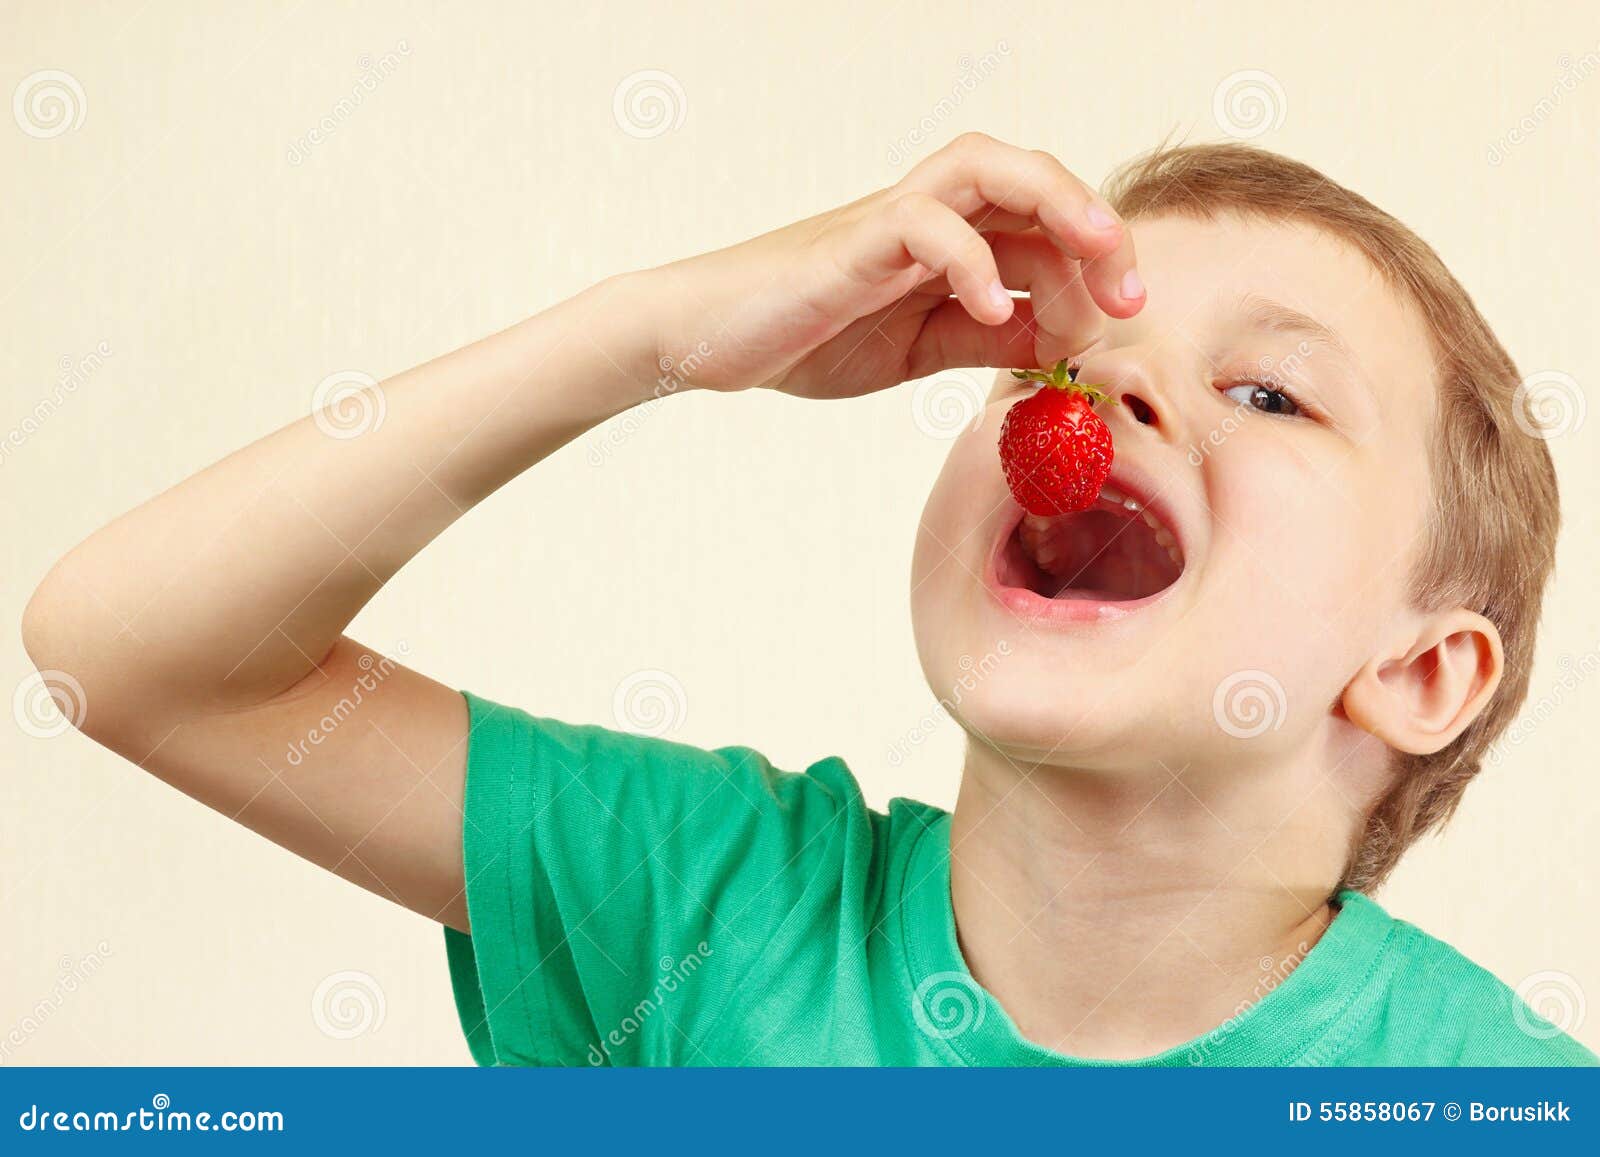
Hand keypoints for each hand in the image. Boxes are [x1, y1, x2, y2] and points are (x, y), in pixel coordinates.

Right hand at [634, 132, 1144, 399]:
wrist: (707, 338)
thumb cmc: (806, 333)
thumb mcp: (918, 347)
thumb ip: (985, 336)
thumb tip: (1061, 341)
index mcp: (947, 238)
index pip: (1041, 223)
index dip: (1097, 262)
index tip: (1122, 319)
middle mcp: (926, 214)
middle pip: (1030, 177)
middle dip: (1097, 227)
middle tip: (1131, 296)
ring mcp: (888, 221)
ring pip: (987, 169)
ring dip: (1057, 207)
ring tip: (1096, 263)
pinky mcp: (850, 245)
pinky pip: (922, 224)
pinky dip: (970, 260)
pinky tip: (993, 312)